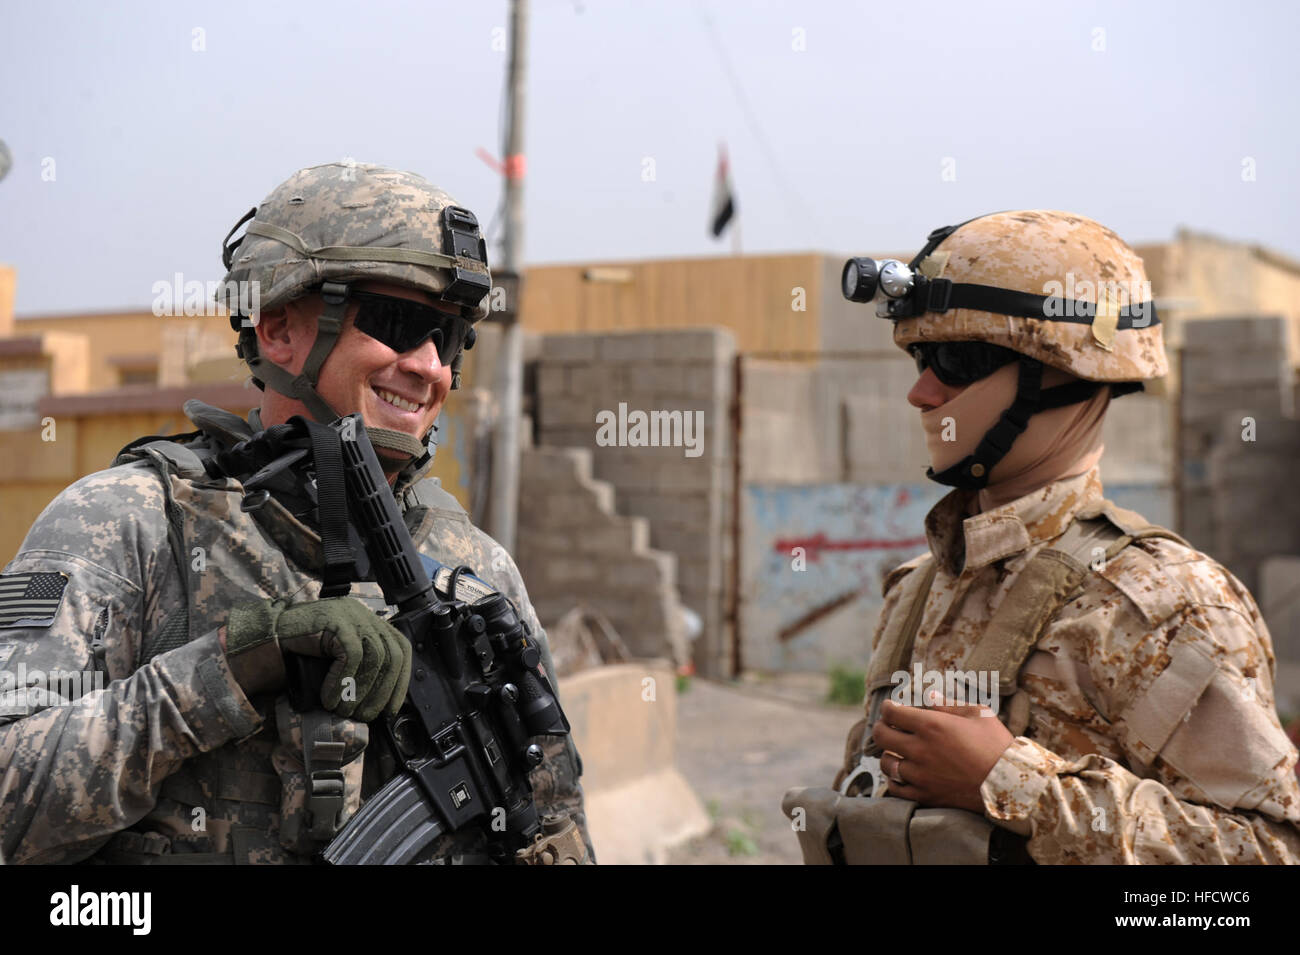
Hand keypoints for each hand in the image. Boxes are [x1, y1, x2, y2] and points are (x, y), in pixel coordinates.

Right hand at [225, 596, 411, 721]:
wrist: (268, 640)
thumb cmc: (303, 656)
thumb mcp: (340, 662)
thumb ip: (362, 671)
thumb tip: (381, 704)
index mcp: (372, 623)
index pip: (401, 650)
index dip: (400, 682)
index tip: (390, 710)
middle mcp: (365, 615)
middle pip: (392, 655)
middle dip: (382, 692)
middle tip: (364, 716)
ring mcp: (352, 614)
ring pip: (375, 657)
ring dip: (360, 691)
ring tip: (343, 711)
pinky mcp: (336, 619)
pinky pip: (351, 655)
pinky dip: (342, 682)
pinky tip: (328, 699)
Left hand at [873, 697, 1014, 812]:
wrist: (1010, 784)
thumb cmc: (996, 744)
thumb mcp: (978, 714)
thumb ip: (949, 703)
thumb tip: (929, 695)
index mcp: (931, 725)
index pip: (891, 713)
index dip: (887, 707)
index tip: (890, 707)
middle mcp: (920, 749)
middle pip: (881, 735)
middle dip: (881, 727)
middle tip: (886, 726)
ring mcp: (921, 774)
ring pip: (886, 763)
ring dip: (888, 754)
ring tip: (896, 751)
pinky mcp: (925, 795)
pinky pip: (895, 788)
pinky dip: (894, 780)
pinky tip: (902, 774)